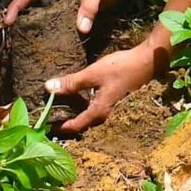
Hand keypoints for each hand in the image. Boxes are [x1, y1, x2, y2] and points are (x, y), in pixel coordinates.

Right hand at [2, 0, 127, 35]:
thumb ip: (88, 8)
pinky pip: (55, 18)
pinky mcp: (70, 7)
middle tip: (12, 38)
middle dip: (21, 18)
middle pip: (32, 4)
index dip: (17, 6)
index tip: (8, 22)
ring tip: (25, 43)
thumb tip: (81, 29)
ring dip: (34, 25)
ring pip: (42, 12)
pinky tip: (48, 43)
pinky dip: (49, 28)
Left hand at [44, 37, 169, 132]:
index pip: (75, 126)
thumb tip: (49, 88)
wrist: (145, 63)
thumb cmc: (120, 68)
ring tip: (59, 104)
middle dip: (64, 121)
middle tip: (48, 115)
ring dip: (73, 111)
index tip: (45, 125)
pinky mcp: (111, 98)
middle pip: (80, 123)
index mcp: (98, 111)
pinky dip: (81, 103)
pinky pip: (92, 106)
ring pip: (86, 114)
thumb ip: (72, 82)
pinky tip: (76, 93)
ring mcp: (109, 106)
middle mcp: (103, 113)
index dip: (59, 127)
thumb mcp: (93, 74)